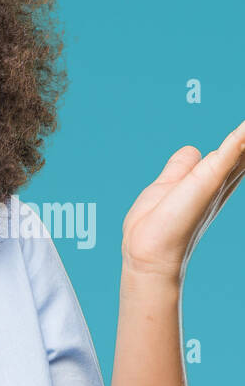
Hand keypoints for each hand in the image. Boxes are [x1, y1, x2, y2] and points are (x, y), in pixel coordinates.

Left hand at [121, 117, 244, 282]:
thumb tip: (193, 150)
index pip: (235, 151)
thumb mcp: (167, 185)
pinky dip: (241, 135)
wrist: (150, 250)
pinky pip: (231, 149)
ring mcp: (216, 179)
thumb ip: (181, 167)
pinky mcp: (209, 177)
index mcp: (210, 180)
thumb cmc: (156, 225)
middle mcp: (220, 180)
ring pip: (242, 147)